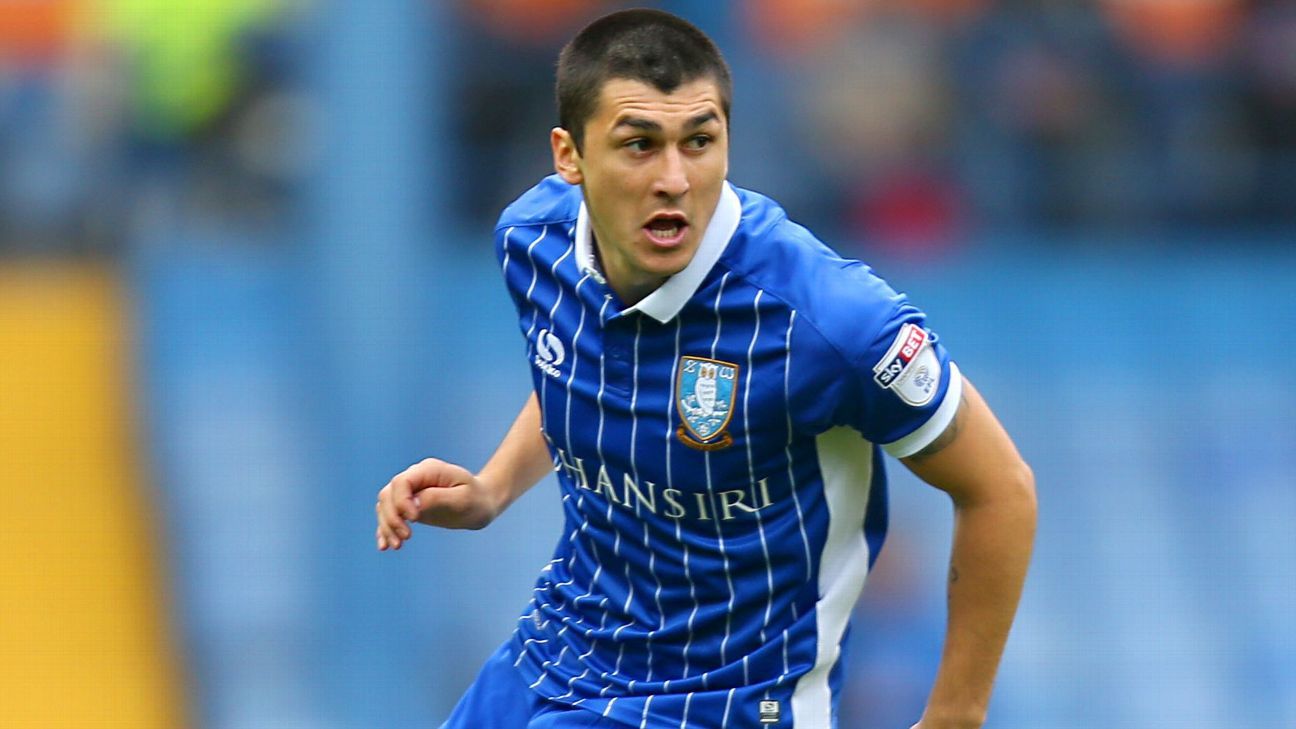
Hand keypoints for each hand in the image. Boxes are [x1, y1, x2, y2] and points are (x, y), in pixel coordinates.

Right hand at [375, 458, 500, 549]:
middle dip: (392, 517)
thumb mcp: (462, 499)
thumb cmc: (476, 500)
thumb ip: (437, 498)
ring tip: (397, 546)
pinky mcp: (409, 506)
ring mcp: (411, 492)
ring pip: (385, 506)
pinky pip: (390, 515)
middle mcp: (416, 478)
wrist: (482, 503)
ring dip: (387, 526)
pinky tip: (385, 546)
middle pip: (388, 494)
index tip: (414, 519)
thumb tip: (411, 505)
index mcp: (429, 470)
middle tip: (406, 537)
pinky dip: (385, 530)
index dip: (401, 501)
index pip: (402, 482)